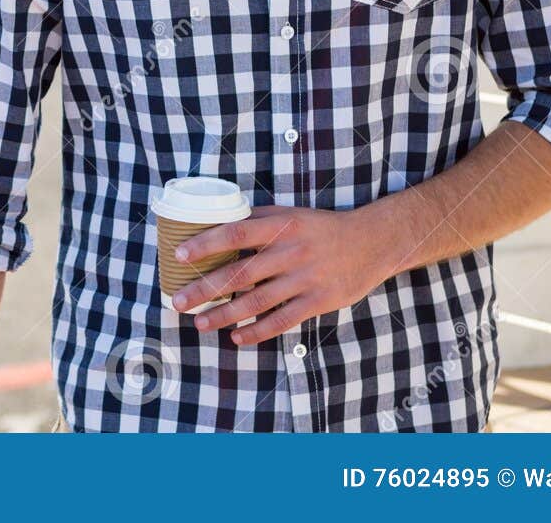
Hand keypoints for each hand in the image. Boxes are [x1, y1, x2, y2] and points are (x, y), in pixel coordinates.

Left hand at [170, 205, 399, 344]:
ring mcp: (305, 278)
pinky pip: (282, 320)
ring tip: (201, 323)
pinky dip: (257, 331)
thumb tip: (217, 223)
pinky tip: (237, 337)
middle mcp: (291, 252)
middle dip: (205, 289)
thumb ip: (258, 220)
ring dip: (225, 315)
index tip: (179, 254)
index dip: (206, 244)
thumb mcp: (291, 214)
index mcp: (281, 226)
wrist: (371, 243)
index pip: (236, 233)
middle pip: (240, 273)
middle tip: (179, 301)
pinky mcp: (318, 301)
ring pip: (257, 301)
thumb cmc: (321, 227)